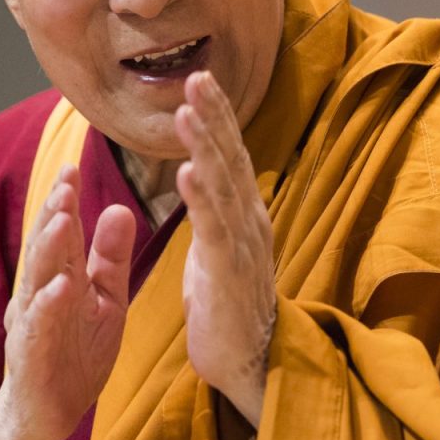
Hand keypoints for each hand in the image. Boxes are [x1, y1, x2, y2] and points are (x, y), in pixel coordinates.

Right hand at [0, 165, 135, 439]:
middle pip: (46, 247)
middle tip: (65, 180)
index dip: (64, 199)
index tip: (72, 167)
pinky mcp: (34, 355)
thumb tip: (120, 207)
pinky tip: (61, 286)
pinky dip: (49, 306)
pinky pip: (41, 327)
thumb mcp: (104, 299)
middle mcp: (40, 294)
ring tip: (64, 217)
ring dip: (49, 248)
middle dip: (54, 212)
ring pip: (38, 279)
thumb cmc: (75, 351)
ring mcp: (33, 323)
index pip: (60, 231)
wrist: (48, 412)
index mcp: (59, 277)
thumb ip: (109, 258)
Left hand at [175, 70, 276, 426]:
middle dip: (213, 116)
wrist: (251, 364)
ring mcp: (243, 247)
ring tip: (187, 110)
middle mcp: (250, 223)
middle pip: (230, 160)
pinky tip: (187, 172)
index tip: (200, 79)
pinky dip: (201, 199)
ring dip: (205, 146)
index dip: (216, 118)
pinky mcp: (230, 275)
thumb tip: (208, 175)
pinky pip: (214, 230)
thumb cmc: (229, 308)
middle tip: (196, 75)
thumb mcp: (220, 250)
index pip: (229, 156)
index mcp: (243, 216)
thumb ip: (217, 213)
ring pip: (223, 186)